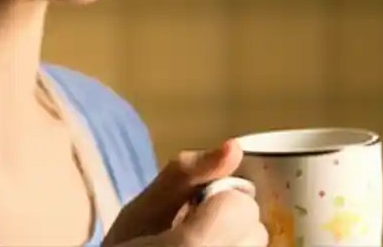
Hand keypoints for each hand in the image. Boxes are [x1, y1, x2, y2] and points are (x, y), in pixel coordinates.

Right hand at [104, 140, 267, 246]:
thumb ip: (186, 174)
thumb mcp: (142, 209)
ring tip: (199, 244)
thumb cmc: (126, 246)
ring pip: (256, 244)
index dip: (215, 200)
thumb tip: (234, 147)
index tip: (188, 211)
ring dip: (233, 240)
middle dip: (227, 223)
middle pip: (255, 228)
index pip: (242, 204)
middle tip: (191, 232)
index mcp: (195, 246)